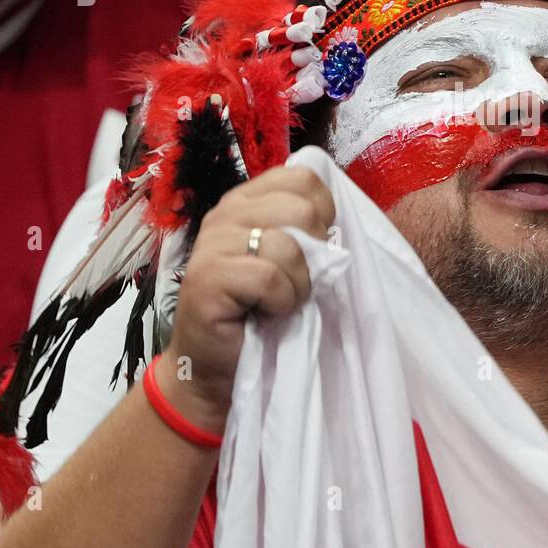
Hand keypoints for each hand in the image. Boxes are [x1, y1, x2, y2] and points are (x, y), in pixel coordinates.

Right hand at [160, 165, 335, 430]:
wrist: (216, 370)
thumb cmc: (260, 315)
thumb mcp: (290, 262)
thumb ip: (307, 231)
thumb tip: (340, 219)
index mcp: (248, 201)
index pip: (303, 177)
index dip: (323, 213)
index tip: (313, 251)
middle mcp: (226, 213)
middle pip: (301, 208)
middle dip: (313, 253)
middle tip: (293, 283)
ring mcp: (211, 243)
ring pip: (288, 244)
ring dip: (297, 285)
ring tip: (278, 303)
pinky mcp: (207, 277)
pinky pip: (270, 277)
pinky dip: (281, 303)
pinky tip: (266, 314)